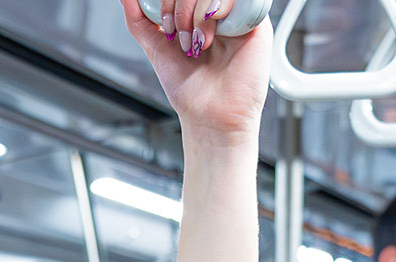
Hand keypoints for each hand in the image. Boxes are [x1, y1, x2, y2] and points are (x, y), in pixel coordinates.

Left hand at [118, 0, 269, 143]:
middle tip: (178, 34)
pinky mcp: (256, 21)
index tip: (164, 23)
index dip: (169, 0)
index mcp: (199, 12)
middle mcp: (220, 11)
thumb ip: (140, 19)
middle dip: (178, 6)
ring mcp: (237, 14)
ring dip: (194, 13)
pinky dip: (214, 12)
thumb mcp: (156, 47)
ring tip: (196, 43)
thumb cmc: (189, 89)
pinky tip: (211, 39)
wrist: (209, 115)